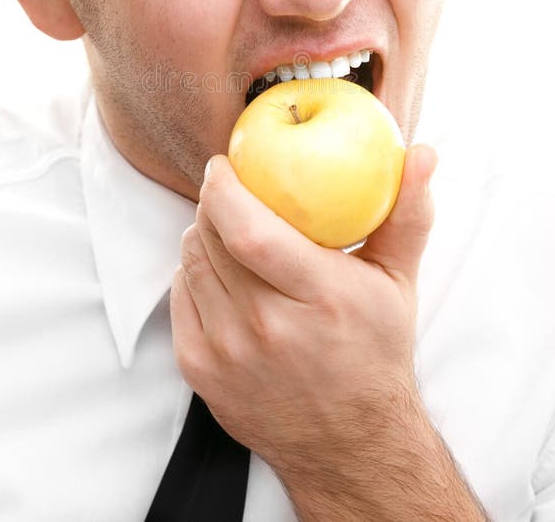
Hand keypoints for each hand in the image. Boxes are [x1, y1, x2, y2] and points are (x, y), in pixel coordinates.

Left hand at [170, 144, 437, 485]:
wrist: (350, 444)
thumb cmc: (375, 350)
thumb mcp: (399, 281)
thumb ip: (408, 214)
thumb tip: (420, 154)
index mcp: (321, 297)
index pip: (250, 233)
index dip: (224, 190)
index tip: (224, 165)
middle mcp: (269, 329)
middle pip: (211, 240)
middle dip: (212, 203)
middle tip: (230, 192)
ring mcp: (228, 355)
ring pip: (189, 263)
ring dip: (201, 234)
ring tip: (228, 230)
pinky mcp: (200, 372)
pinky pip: (179, 296)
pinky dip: (192, 273)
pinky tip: (222, 275)